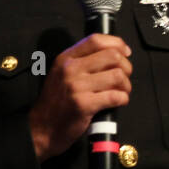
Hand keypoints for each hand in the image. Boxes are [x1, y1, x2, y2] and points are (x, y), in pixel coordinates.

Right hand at [28, 34, 132, 161]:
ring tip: (121, 92)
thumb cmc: (56, 102)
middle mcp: (71, 69)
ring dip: (126, 86)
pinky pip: (115, 96)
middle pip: (112, 56)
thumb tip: (114, 54)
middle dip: (126, 67)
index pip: (96, 40)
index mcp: (66, 58)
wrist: (42, 128)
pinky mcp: (84, 104)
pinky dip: (123, 99)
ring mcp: (77, 86)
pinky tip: (118, 102)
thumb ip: (82, 62)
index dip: (117, 44)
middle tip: (124, 79)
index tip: (126, 52)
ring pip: (117, 75)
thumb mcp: (62, 74)